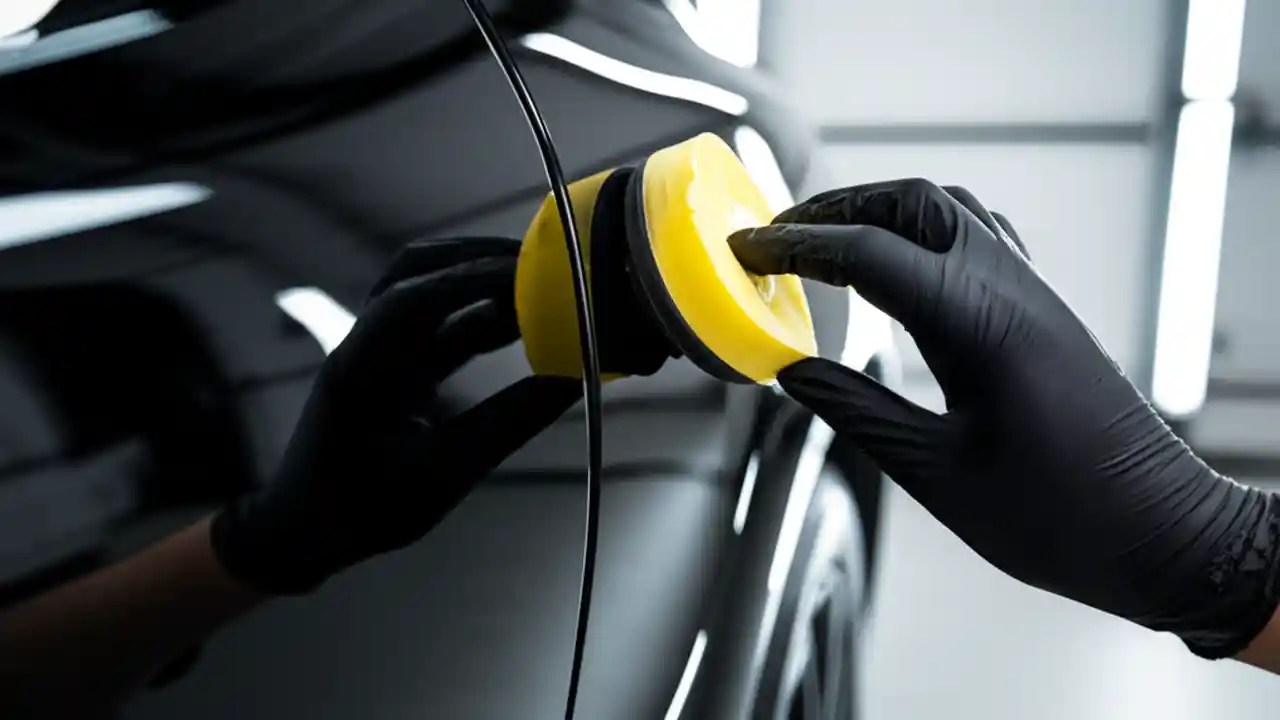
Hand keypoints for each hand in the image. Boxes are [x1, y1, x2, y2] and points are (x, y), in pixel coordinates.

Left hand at [212, 238, 580, 593]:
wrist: (305, 531)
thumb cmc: (362, 509)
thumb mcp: (442, 475)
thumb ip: (508, 424)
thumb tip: (572, 381)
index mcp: (360, 364)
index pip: (413, 296)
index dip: (473, 278)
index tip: (532, 274)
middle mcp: (366, 344)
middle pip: (419, 271)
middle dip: (479, 258)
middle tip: (543, 261)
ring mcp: (379, 353)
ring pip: (431, 293)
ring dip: (481, 284)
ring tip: (540, 286)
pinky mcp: (394, 368)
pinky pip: (440, 328)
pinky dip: (479, 318)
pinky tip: (523, 326)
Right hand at [731, 179, 1279, 657]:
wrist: (1160, 531)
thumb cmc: (1059, 517)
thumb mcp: (936, 474)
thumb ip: (857, 412)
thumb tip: (791, 372)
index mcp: (979, 323)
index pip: (868, 254)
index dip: (795, 246)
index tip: (744, 249)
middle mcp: (1009, 289)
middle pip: (912, 205)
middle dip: (837, 207)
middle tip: (778, 233)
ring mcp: (1032, 293)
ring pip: (948, 212)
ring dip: (881, 212)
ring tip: (826, 239)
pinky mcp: (1042, 311)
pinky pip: (977, 237)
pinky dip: (921, 233)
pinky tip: (897, 266)